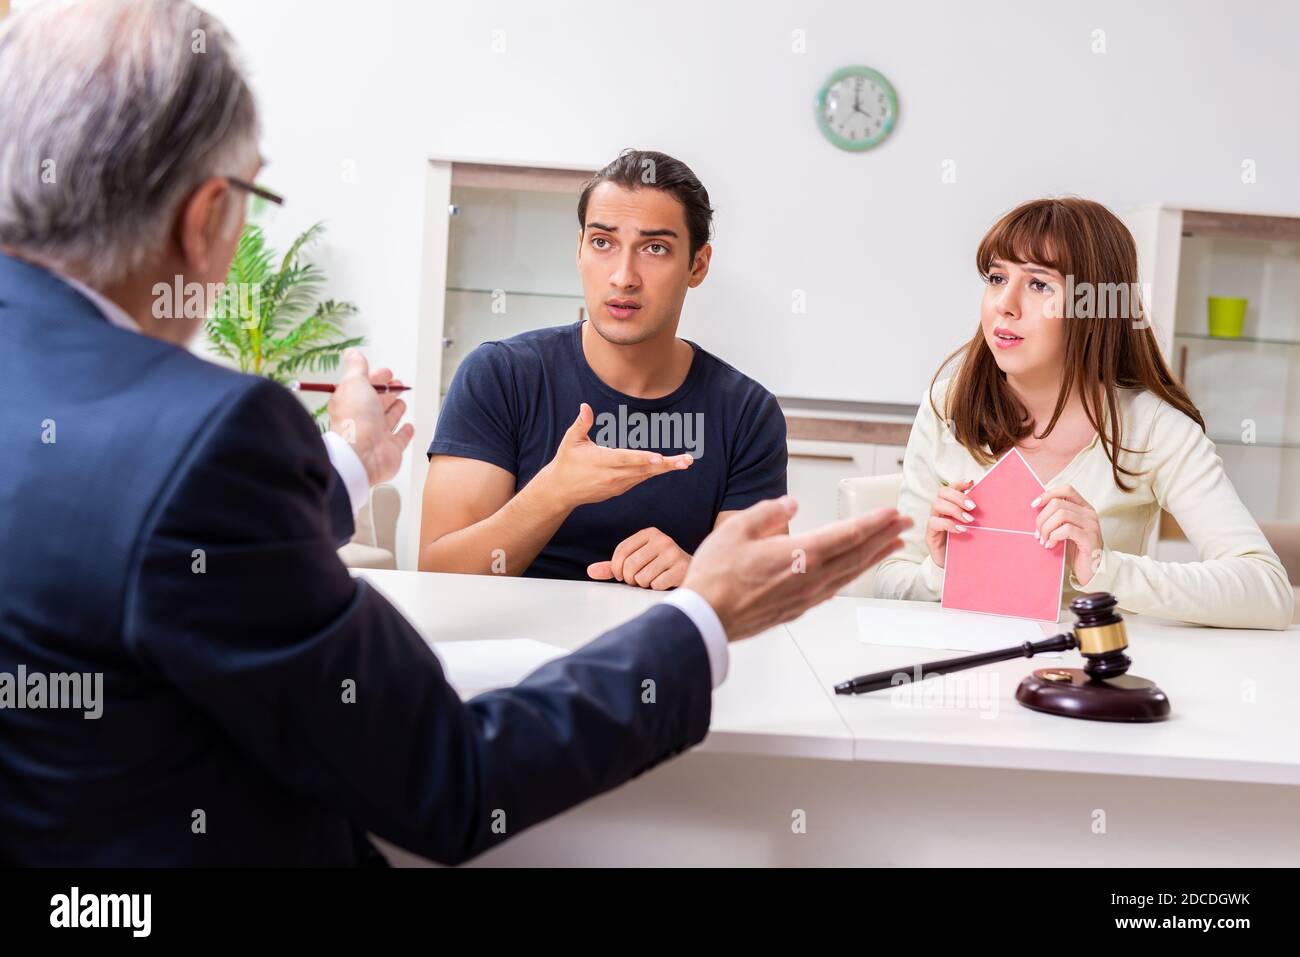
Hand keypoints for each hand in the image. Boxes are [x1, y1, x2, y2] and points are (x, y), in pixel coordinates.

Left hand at [328, 349, 414, 485]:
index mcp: (352, 403)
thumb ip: (357, 367)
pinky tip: (408, 426)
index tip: (386, 372)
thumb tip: (351, 353)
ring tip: (401, 401)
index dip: (376, 378)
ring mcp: (378, 435)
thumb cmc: (355, 420)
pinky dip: (405, 432)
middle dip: (388, 391)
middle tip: (396, 383)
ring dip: (395, 409)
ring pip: (389, 419)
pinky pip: (400, 438)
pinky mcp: (391, 449)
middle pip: (378, 402)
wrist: (362, 455)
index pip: (365, 386)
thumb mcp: (354, 383)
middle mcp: (363, 419)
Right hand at [538, 403, 692, 510]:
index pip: (625, 459)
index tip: (659, 458)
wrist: (561, 490)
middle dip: (666, 465)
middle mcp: (612, 475)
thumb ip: (581, 423)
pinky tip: (669, 465)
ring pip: (645, 475)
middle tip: (686, 460)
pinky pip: (640, 479)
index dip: (643, 458)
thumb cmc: (566, 461)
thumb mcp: (570, 441)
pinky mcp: (619, 489)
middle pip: (643, 469)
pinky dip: (654, 472)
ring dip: (666, 468)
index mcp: (601, 461)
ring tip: (685, 462)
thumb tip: (585, 406)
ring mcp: (617, 484)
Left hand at [587, 527, 689, 589]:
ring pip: (642, 577)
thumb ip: (613, 566)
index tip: (620, 575)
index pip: (621, 551)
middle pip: (630, 565)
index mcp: (649, 533)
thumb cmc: (658, 567)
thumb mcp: (635, 562)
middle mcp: (662, 539)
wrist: (691, 572)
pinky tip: (664, 582)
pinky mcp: (682, 568)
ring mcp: (673, 553)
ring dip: (643, 584)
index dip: (615, 568)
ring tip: (653, 579)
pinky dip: (656, 587)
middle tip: (637, 580)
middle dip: (630, 578)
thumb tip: (590, 571)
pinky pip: (656, 584)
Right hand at [683, 497, 910, 641]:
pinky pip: (834, 588)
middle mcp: (810, 577)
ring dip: (873, 557)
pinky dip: (851, 576)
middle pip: (857, 554)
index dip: (874, 522)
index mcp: (800, 554)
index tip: (893, 512)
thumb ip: (768, 512)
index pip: (848, 534)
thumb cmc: (716, 577)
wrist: (705, 619)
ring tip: (890, 545)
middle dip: (883, 536)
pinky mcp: (797, 609)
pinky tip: (853, 572)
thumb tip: (791, 504)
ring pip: (849, 574)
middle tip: (903, 523)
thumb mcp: (736, 530)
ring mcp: (806, 596)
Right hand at [926, 479, 975, 567]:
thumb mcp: (974, 528)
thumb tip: (996, 504)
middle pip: (942, 492)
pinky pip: (935, 523)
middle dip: (958, 496)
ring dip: (955, 509)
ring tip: (969, 520)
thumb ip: (977, 516)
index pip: (950, 488)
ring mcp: (934, 522)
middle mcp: (940, 512)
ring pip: (937, 504)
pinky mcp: (930, 535)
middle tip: (973, 507)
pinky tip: (961, 530)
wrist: (958, 567)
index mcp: (950, 506)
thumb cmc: (967, 545)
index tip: (971, 482)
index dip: (959, 483)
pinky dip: (949, 524)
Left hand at [1032, 485, 1103, 584]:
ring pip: (1061, 514)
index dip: (1048, 494)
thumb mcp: (1065, 530)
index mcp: (1083, 508)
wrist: (1092, 571)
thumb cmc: (1075, 550)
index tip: (1034, 505)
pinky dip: (1054, 536)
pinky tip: (1051, 545)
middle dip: (1042, 518)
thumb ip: (1056, 517)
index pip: (1066, 489)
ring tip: (1044, 540)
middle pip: (1058, 503)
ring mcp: (1091, 525)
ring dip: (1046, 528)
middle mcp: (1089, 513)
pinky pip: (1066, 529)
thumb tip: (1035, 508)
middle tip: (1038, 534)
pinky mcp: (1089, 538)